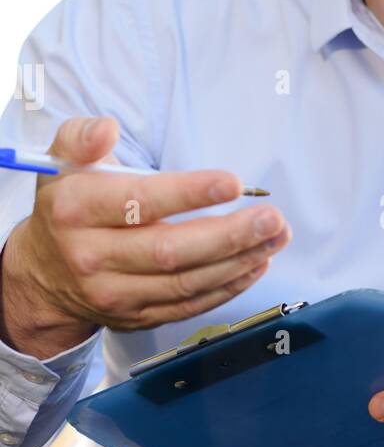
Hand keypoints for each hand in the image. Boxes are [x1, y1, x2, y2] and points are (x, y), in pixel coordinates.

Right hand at [1, 114, 290, 347]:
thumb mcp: (60, 162)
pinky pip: (189, 306)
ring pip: (185, 283)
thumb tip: (108, 129)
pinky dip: (227, 287)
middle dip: (229, 235)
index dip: (188, 193)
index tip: (232, 183)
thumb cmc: (68, 206)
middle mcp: (92, 257)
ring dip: (238, 261)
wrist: (44, 274)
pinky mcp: (136, 317)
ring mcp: (115, 293)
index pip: (137, 202)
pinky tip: (255, 264)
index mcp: (76, 211)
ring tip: (275, 237)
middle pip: (169, 250)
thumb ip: (83, 137)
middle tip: (271, 218)